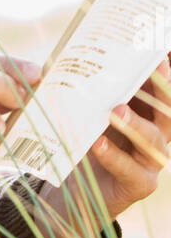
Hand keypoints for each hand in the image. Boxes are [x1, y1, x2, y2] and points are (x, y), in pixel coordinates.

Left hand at [44, 54, 170, 237]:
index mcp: (148, 112)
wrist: (75, 192)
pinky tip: (98, 144)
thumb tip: (79, 53)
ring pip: (153, 138)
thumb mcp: (88, 113)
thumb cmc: (84, 144)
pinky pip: (130, 169)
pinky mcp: (140, 184)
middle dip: (165, 86)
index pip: (163, 86)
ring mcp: (151, 160)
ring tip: (116, 110)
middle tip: (156, 64)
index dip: (166, 67)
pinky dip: (114, 156)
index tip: (162, 44)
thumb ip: (92, 90)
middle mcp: (157, 133)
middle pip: (169, 108)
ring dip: (135, 122)